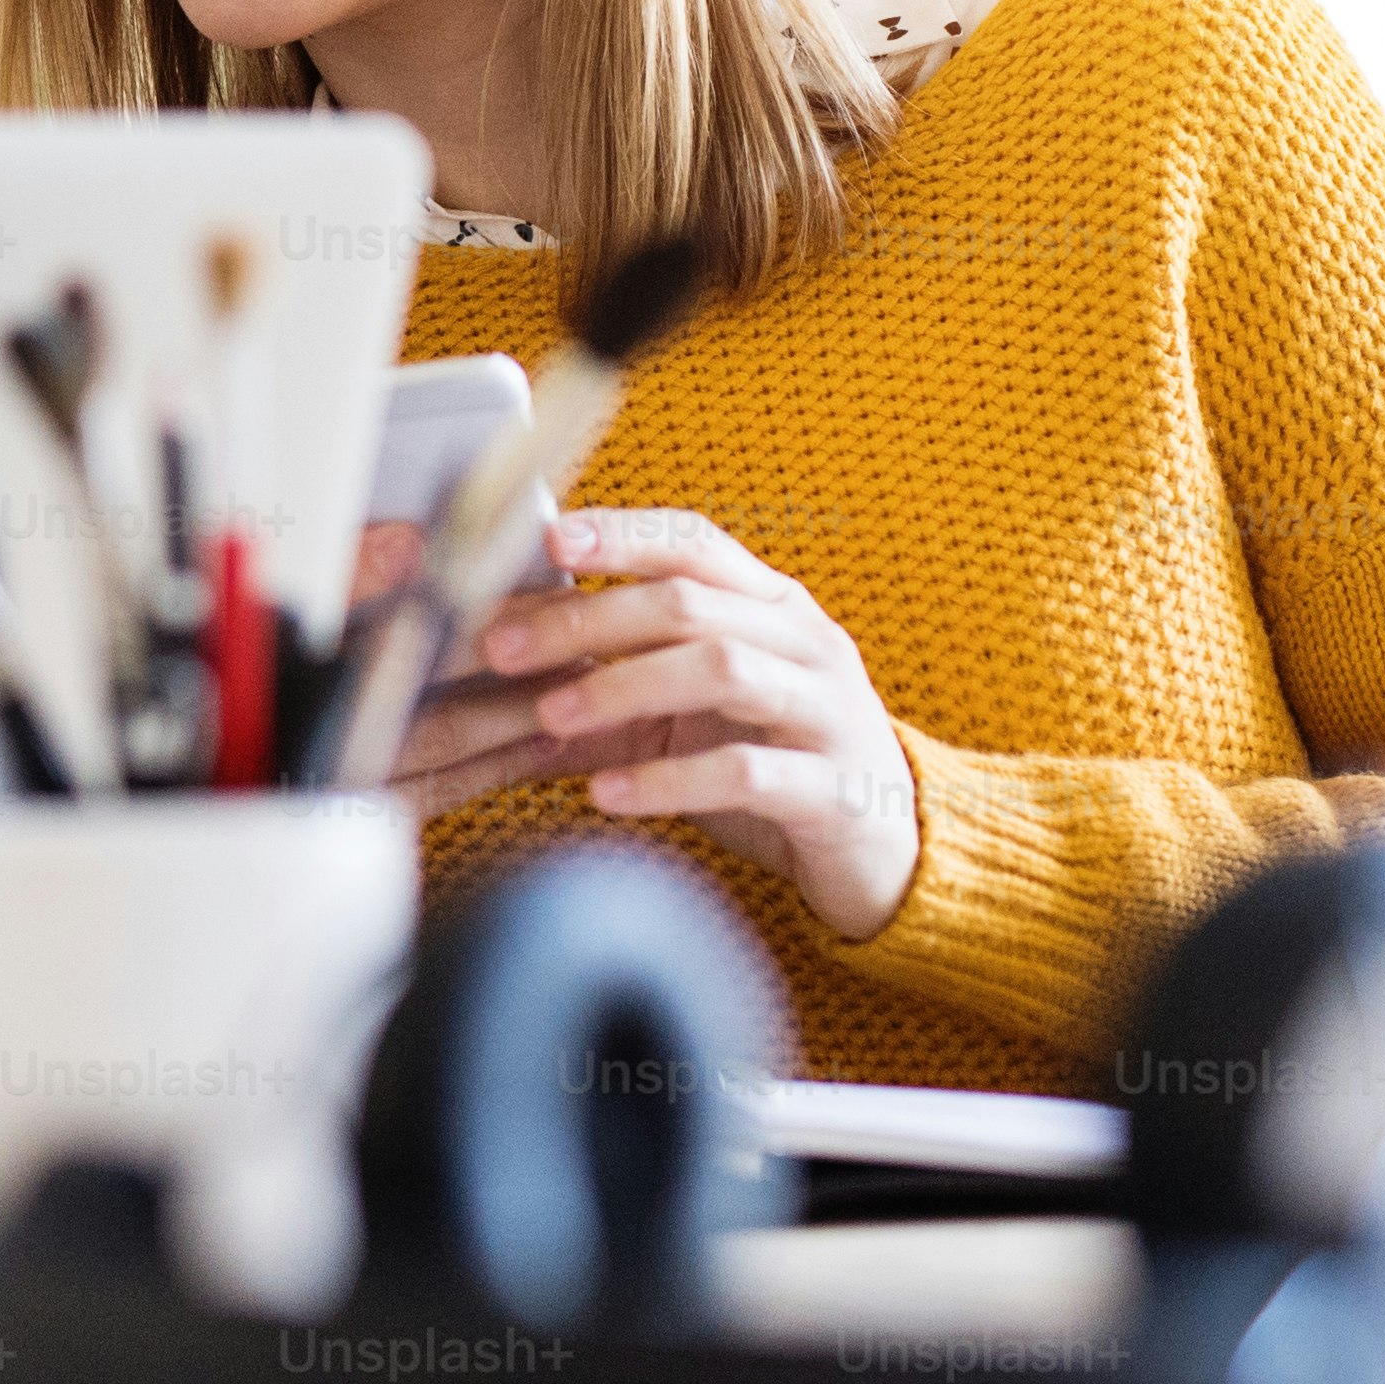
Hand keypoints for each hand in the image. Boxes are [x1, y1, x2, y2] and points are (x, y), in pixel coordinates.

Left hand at [382, 507, 921, 941]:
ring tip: (551, 715)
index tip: (549, 538)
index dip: (622, 533)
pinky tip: (608, 796)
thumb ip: (614, 680)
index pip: (694, 542)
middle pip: (690, 602)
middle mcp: (807, 643)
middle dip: (589, 618)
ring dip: (623, 687)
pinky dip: (669, 780)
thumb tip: (497, 665)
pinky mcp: (835, 791)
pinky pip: (747, 774)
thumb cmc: (775, 761)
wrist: (888, 850)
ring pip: (723, 670)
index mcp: (774, 605)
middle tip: (503, 646)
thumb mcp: (695, 710)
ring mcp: (828, 713)